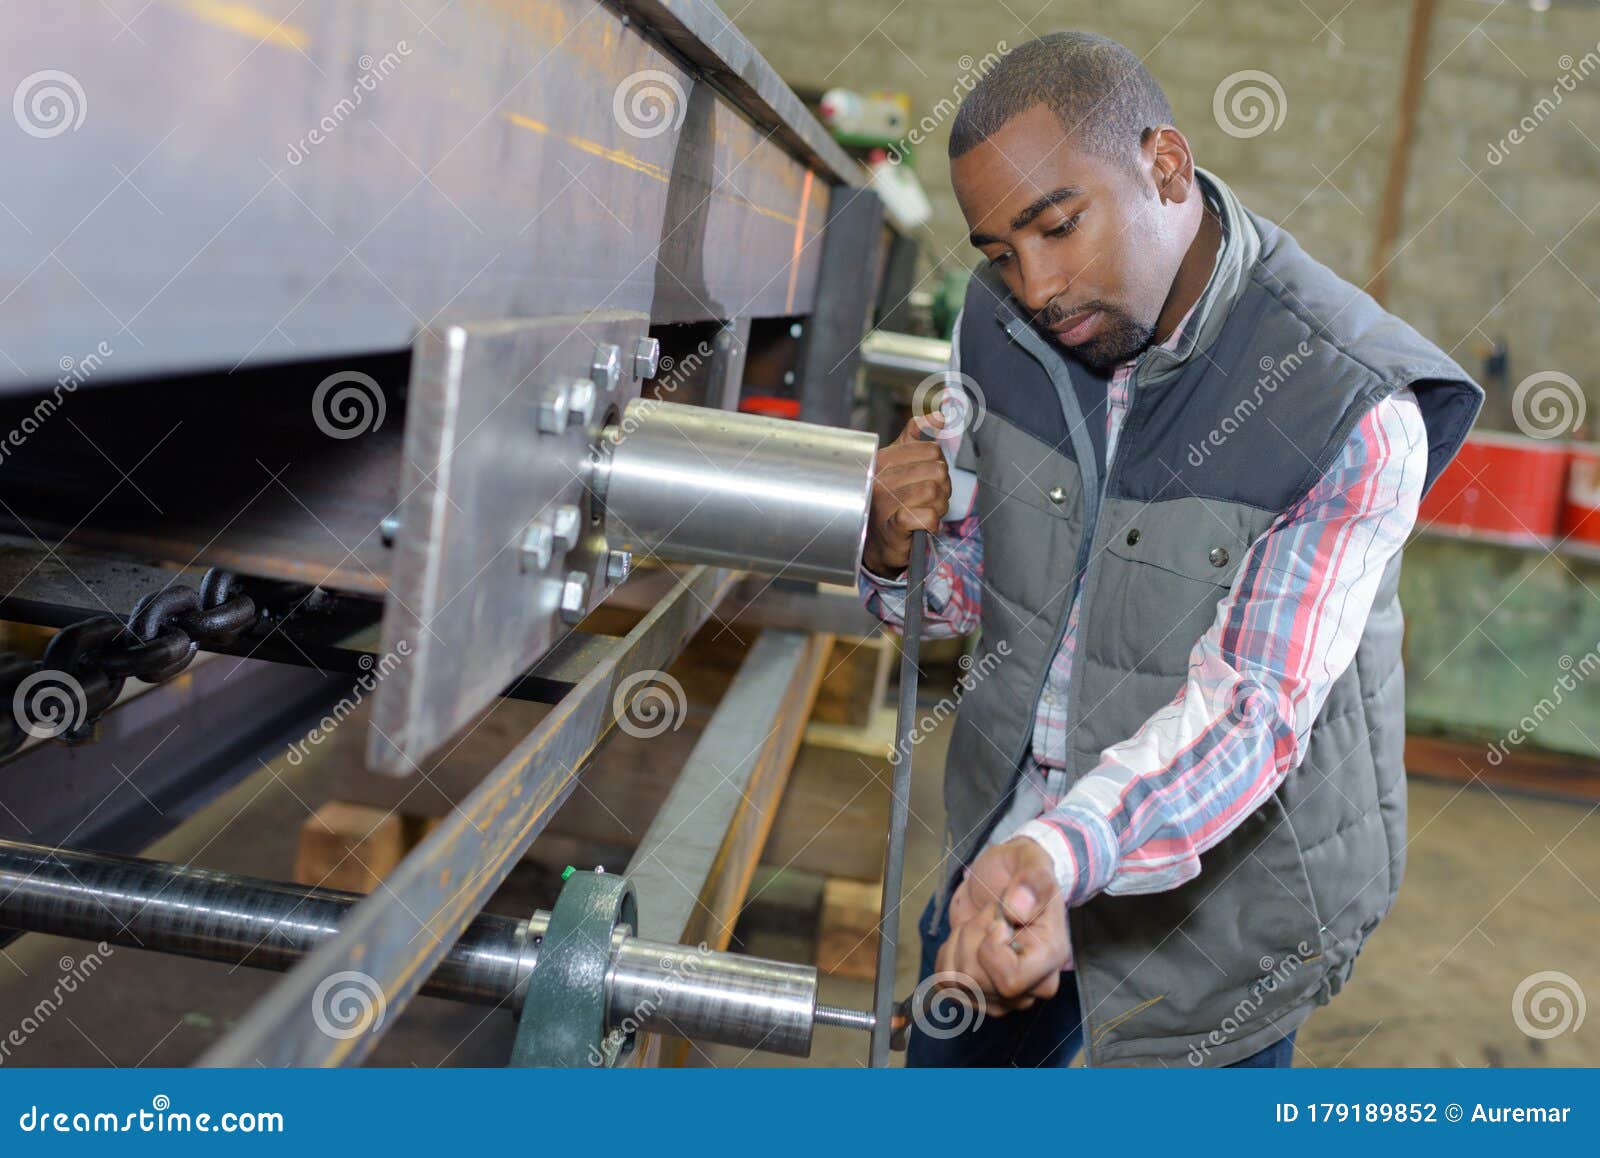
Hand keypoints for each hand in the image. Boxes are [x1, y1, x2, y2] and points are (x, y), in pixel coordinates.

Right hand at [861, 412, 951, 577]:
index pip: (931, 450)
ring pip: (935, 493)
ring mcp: (885, 503)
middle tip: (931, 499)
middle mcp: (880, 478)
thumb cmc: (889, 502)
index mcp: (882, 460)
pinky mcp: (894, 527)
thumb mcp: (896, 466)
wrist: (877, 544)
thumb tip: (938, 415)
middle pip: (937, 472)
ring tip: (926, 512)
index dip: (938, 465)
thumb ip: (914, 438)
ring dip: (938, 506)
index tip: (927, 479)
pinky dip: (933, 523)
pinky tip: (923, 525)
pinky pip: (929, 516)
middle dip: (942, 488)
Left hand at [936, 837, 1068, 1015]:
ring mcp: (1004, 995)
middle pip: (977, 982)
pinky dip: (947, 955)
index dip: (990, 946)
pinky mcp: (978, 993)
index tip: (999, 917)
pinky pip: (944, 983)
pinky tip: (966, 938)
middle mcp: (1031, 985)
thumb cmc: (1018, 871)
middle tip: (987, 915)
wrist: (1000, 880)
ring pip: (959, 983)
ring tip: (979, 923)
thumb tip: (1017, 911)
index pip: (1009, 981)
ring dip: (958, 943)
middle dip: (971, 937)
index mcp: (1051, 957)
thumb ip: (1032, 880)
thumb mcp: (1030, 860)